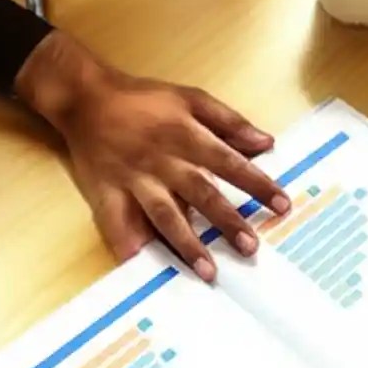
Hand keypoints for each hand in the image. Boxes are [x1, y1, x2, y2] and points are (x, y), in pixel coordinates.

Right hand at [16, 31, 290, 282]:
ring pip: (164, 215)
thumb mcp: (190, 97)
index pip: (229, 162)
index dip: (257, 184)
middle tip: (251, 248)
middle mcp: (163, 160)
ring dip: (187, 244)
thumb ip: (229, 121)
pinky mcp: (108, 192)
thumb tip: (266, 142)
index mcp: (185, 135)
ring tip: (208, 271)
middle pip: (201, 193)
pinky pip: (116, 223)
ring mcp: (134, 180)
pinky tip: (141, 269)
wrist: (85, 97)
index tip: (282, 205)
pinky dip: (125, 246)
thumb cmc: (143, 98)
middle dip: (227, 221)